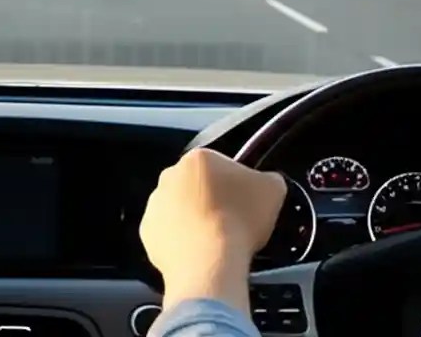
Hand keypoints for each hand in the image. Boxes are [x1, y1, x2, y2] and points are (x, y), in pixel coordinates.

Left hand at [139, 148, 285, 312]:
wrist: (210, 262)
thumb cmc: (240, 220)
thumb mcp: (273, 190)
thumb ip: (270, 178)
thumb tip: (266, 182)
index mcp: (198, 158)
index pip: (219, 165)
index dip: (234, 184)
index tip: (244, 202)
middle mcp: (169, 176)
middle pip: (196, 185)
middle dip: (210, 199)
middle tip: (230, 221)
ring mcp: (155, 205)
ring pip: (179, 209)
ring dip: (194, 220)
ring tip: (215, 240)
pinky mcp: (147, 232)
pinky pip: (168, 233)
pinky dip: (180, 241)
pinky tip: (198, 252)